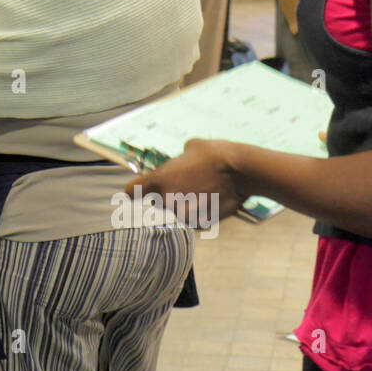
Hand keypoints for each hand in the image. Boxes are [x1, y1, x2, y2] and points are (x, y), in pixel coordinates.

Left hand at [126, 138, 249, 224]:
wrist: (239, 171)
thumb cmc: (213, 154)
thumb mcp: (191, 147)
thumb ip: (179, 158)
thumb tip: (182, 158)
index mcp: (158, 180)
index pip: (132, 191)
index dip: (135, 191)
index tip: (140, 190)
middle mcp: (165, 199)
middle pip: (156, 202)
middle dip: (166, 196)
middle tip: (184, 186)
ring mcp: (182, 214)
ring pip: (177, 212)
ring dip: (185, 206)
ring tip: (203, 191)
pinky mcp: (199, 223)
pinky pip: (194, 220)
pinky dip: (200, 214)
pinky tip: (212, 201)